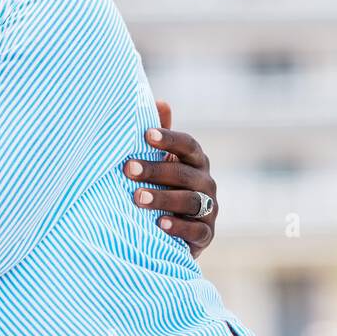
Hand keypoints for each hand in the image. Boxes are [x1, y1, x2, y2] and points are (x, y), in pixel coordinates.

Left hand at [124, 100, 217, 257]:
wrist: (171, 233)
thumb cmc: (162, 186)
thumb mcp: (159, 161)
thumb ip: (159, 138)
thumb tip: (160, 101)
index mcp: (195, 160)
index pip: (187, 145)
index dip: (169, 139)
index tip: (146, 134)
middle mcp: (206, 182)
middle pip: (184, 173)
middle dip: (155, 170)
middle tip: (127, 169)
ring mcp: (209, 208)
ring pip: (190, 200)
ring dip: (163, 197)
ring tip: (137, 197)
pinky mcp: (206, 234)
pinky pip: (196, 230)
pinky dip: (179, 226)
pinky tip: (160, 224)